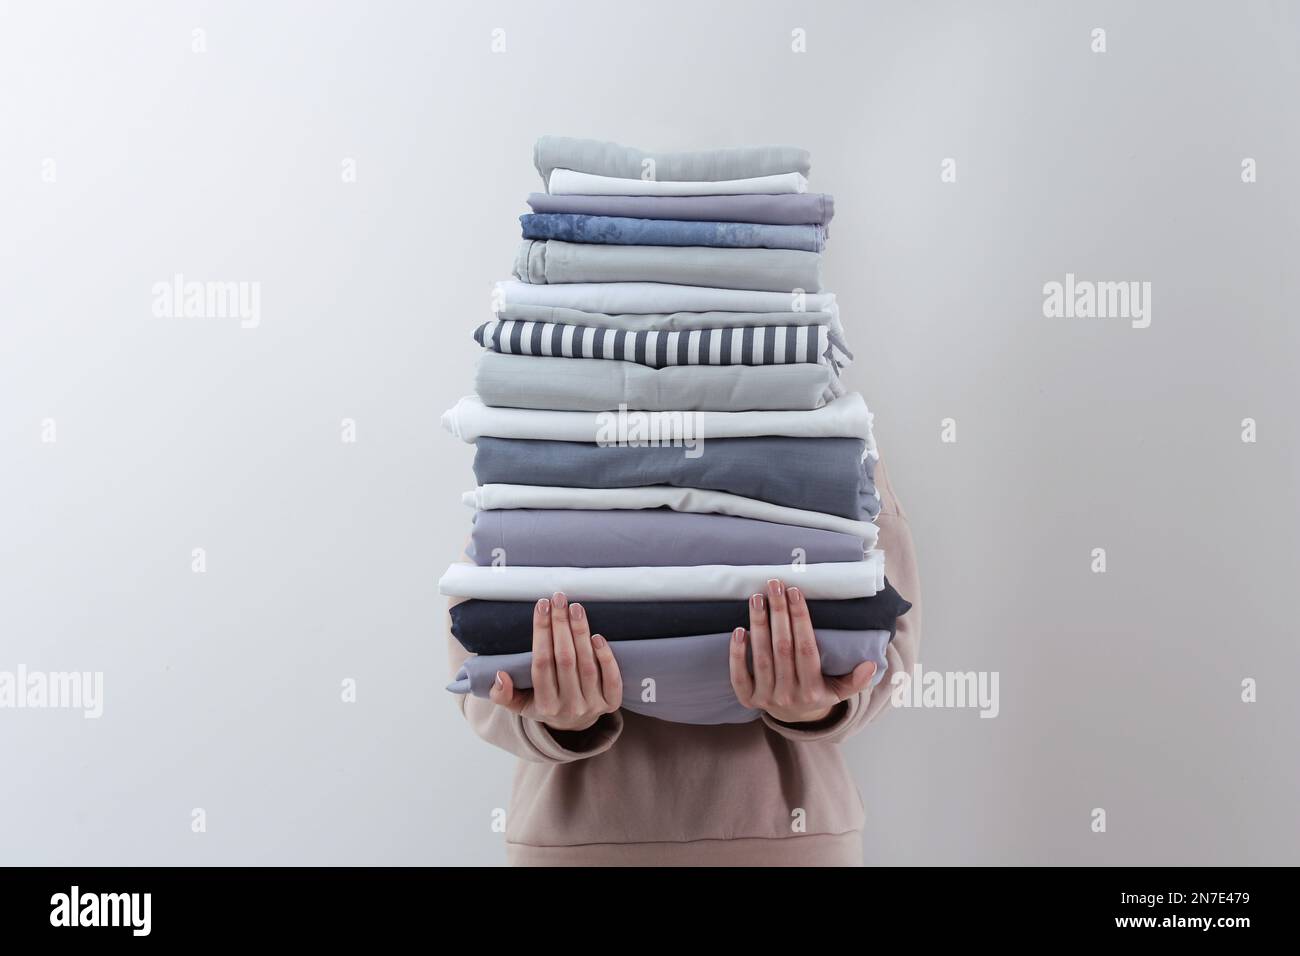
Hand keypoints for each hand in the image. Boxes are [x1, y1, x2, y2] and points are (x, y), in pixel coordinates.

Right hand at [490, 592, 622, 732]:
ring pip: (587, 665)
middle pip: (565, 660)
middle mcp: (570, 707)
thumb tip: (500, 675)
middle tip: (558, 599)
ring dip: (581, 633)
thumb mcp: (519, 705)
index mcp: (545, 706)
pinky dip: (606, 658)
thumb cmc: (544, 705)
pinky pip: (612, 679)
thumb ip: (503, 694)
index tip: (541, 606)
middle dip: (561, 625)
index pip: (542, 664)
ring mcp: (593, 706)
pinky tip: (597, 636)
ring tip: (575, 608)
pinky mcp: (611, 703)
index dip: (541, 633)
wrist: (574, 727)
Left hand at [729, 578, 876, 724]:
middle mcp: (789, 695)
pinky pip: (739, 675)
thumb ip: (856, 680)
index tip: (795, 592)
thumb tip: (872, 664)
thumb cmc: (819, 693)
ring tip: (757, 598)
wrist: (794, 719)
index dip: (800, 620)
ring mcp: (766, 698)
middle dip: (778, 614)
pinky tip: (738, 629)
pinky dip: (737, 654)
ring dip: (758, 625)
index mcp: (814, 690)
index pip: (806, 649)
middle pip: (782, 648)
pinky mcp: (747, 699)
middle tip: (774, 585)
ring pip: (761, 657)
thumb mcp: (841, 690)